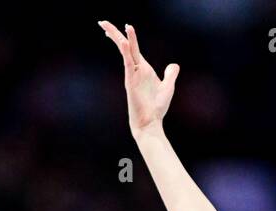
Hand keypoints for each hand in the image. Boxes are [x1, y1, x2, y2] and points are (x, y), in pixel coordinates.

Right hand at [98, 21, 178, 136]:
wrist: (150, 124)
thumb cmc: (156, 108)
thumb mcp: (168, 87)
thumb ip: (170, 74)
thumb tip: (174, 65)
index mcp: (143, 69)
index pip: (133, 49)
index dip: (128, 37)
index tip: (122, 26)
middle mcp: (136, 70)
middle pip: (124, 46)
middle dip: (114, 33)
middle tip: (101, 21)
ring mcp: (132, 75)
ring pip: (123, 52)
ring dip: (116, 37)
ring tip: (105, 25)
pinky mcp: (131, 82)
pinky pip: (128, 64)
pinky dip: (125, 52)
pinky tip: (123, 42)